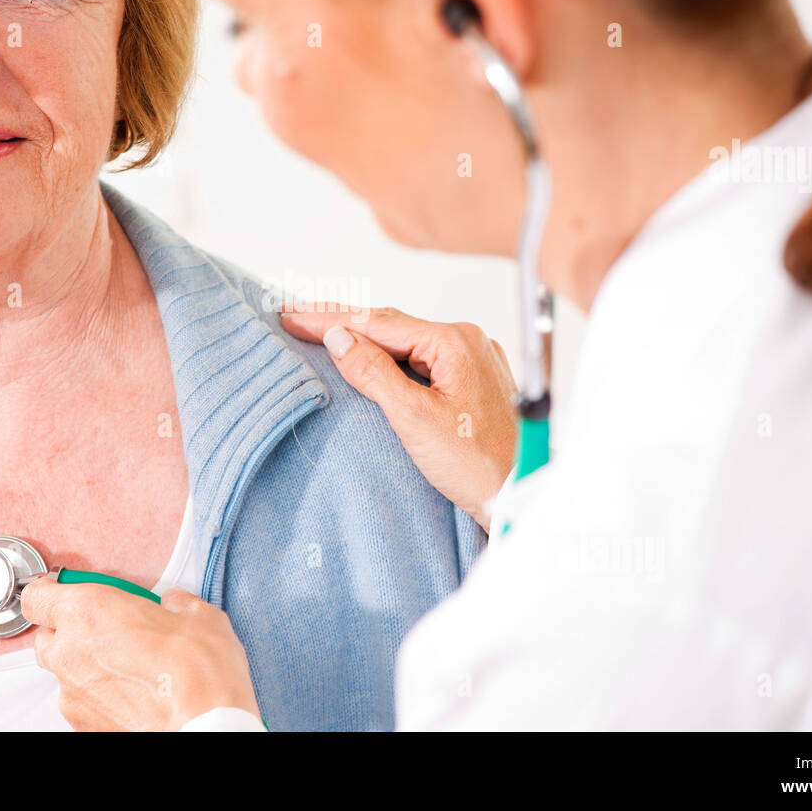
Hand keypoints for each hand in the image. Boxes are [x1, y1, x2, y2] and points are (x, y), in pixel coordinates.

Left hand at [21, 581, 260, 730]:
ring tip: (128, 665)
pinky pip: (81, 700)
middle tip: (110, 627)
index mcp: (87, 611)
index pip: (37, 596)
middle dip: (71, 629)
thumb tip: (175, 605)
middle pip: (48, 635)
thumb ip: (175, 604)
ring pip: (64, 670)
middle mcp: (69, 651)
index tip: (68, 589)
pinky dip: (98, 694)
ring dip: (86, 663)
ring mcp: (72, 693)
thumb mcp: (198, 616)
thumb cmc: (198, 672)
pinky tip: (132, 693)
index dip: (51, 591)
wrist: (205, 725)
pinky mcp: (82, 723)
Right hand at [281, 304, 516, 530]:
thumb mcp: (414, 418)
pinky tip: (368, 359)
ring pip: (406, 344)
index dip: (329, 319)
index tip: (291, 316)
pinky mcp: (472, 381)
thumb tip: (338, 337)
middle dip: (342, 322)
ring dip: (364, 340)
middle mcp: (467, 341)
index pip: (378, 321)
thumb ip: (373, 373)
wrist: (520, 494)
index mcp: (454, 341)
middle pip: (392, 326)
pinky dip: (389, 358)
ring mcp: (472, 360)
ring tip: (322, 333)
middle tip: (296, 319)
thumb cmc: (477, 463)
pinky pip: (421, 360)